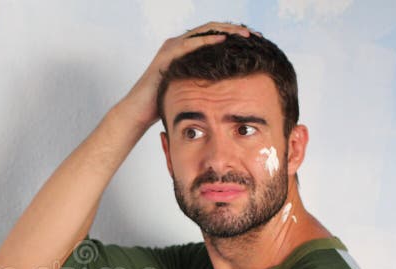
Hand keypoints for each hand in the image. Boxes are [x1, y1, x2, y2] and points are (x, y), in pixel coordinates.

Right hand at [119, 22, 252, 127]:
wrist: (140, 112)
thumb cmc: (162, 104)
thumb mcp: (190, 90)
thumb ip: (204, 83)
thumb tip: (228, 90)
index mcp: (185, 51)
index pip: (214, 37)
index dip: (234, 37)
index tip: (255, 43)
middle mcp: (178, 45)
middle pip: (212, 29)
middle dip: (235, 30)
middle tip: (256, 36)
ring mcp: (172, 47)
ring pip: (204, 31)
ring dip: (226, 31)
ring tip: (245, 35)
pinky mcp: (167, 54)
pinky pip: (191, 43)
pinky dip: (208, 40)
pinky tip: (224, 40)